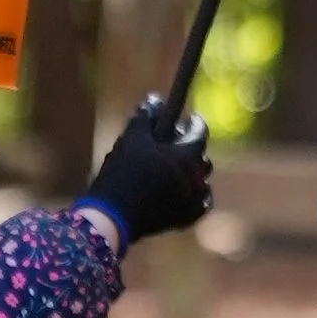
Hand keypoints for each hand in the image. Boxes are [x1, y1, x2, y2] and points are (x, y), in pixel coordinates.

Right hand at [86, 98, 210, 244]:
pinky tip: (182, 189)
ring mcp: (196, 200)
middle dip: (191, 146)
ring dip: (191, 171)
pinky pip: (200, 201)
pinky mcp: (189, 217)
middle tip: (176, 141)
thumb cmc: (123, 171)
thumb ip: (146, 117)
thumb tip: (155, 99)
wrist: (115, 214)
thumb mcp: (132, 138)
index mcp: (187, 156)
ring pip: (201, 180)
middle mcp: (198, 178)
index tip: (190, 117)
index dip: (194, 123)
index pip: (199, 132)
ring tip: (175, 166)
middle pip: (201, 157)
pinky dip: (193, 193)